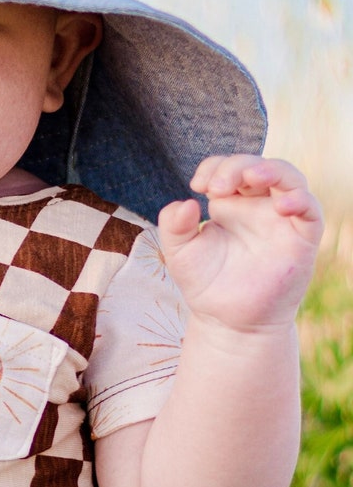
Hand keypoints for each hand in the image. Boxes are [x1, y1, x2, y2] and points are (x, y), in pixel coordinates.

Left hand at [157, 155, 322, 335]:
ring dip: (271, 170)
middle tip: (214, 188)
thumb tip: (185, 201)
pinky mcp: (301, 240)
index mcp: (231, 203)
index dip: (214, 165)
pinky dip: (301, 200)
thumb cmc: (205, 282)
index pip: (229, 167)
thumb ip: (173, 225)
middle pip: (258, 166)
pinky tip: (281, 205)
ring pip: (290, 179)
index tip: (197, 185)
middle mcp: (258, 206)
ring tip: (249, 178)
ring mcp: (281, 221)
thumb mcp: (179, 251)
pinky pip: (312, 211)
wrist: (229, 321)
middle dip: (236, 166)